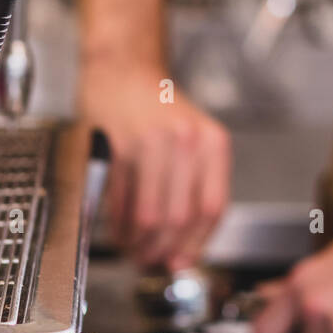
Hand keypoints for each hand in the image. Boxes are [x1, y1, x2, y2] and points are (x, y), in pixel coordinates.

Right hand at [78, 57, 230, 269]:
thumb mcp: (194, 140)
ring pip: (150, 217)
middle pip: (181, 219)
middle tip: (153, 260)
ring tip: (135, 249)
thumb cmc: (157, 109)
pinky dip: (119, 227)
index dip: (196, 244)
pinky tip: (120, 231)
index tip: (183, 261)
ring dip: (139, 244)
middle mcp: (187, 142)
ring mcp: (152, 144)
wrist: (123, 70)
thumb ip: (195, 189)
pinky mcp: (120, 148)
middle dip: (164, 250)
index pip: (212, 210)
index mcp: (213, 143)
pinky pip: (121, 203)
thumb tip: (185, 248)